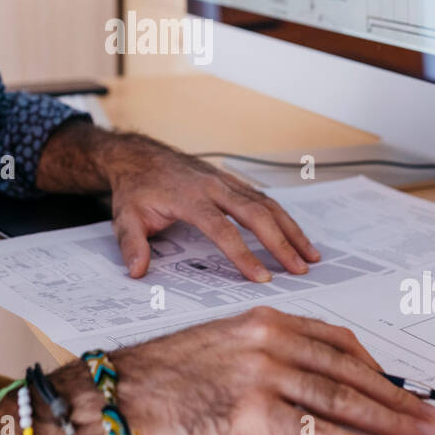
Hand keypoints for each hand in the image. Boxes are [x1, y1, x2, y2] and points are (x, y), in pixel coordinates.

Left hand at [101, 133, 319, 281]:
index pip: (222, 229)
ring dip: (290, 230)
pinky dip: (283, 218)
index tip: (261, 277)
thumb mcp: (124, 217)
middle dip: (280, 243)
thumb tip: (138, 271)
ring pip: (266, 204)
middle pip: (255, 214)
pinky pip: (263, 199)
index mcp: (189, 198)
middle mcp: (213, 187)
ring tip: (310, 256)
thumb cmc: (136, 188)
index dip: (243, 255)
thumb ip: (131, 244)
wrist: (139, 157)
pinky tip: (295, 235)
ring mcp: (225, 182)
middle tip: (299, 269)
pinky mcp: (231, 182)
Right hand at [111, 306, 434, 434]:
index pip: (337, 340)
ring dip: (390, 422)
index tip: (398, 386)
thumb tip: (315, 384)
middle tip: (430, 416)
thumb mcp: (225, 346)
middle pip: (349, 371)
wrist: (125, 388)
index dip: (375, 367)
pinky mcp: (254, 406)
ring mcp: (264, 371)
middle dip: (396, 397)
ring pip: (342, 400)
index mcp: (266, 319)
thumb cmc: (167, 373)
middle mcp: (270, 338)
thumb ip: (269, 355)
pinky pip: (318, 431)